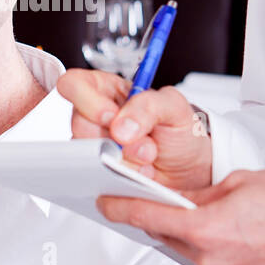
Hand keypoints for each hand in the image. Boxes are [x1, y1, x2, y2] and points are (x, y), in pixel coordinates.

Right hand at [57, 68, 212, 195]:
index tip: (112, 116)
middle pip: (79, 125)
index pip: (73, 85)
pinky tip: (143, 173)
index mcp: (106, 90)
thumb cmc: (179, 130)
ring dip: (125, 161)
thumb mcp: (173, 106)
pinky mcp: (99, 174)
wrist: (191, 166)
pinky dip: (125, 178)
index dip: (87, 101)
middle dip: (115, 139)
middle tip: (145, 143)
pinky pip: (99, 179)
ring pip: (88, 155)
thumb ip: (148, 105)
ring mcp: (95, 148)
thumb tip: (120, 126)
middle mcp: (95, 118)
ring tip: (149, 158)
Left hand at [96, 168, 264, 264]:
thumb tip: (184, 200)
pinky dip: (220, 252)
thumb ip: (203, 195)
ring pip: (194, 254)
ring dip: (198, 237)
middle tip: (182, 201)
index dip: (122, 208)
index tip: (107, 203)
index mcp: (204, 228)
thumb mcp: (241, 183)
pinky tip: (241, 238)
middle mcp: (209, 259)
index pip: (148, 217)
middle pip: (170, 237)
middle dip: (170, 219)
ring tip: (227, 218)